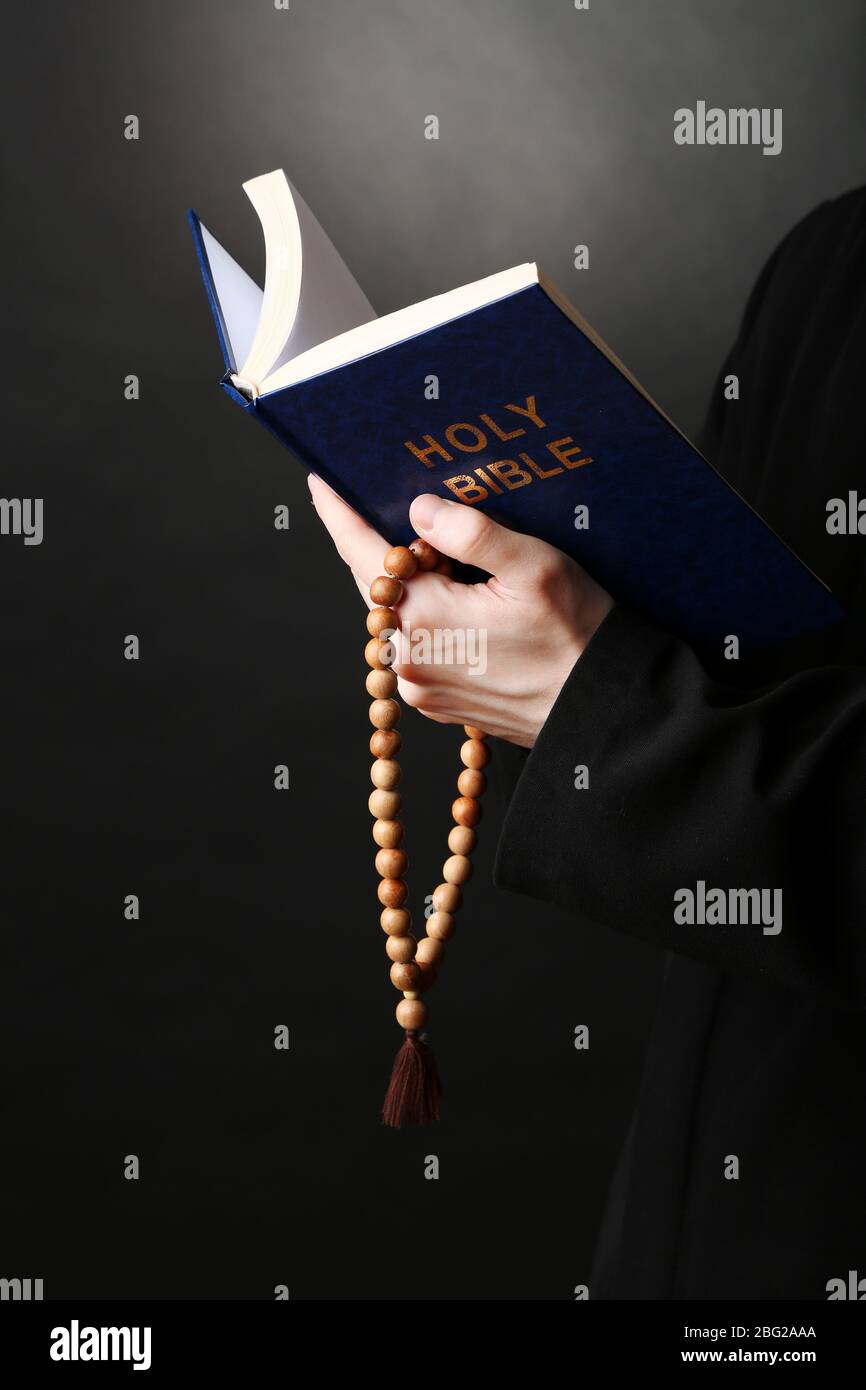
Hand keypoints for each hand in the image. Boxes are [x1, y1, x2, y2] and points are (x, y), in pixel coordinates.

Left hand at [307, 476, 613, 746]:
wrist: (601, 711)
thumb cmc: (576, 637)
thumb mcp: (533, 566)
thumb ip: (470, 533)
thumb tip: (420, 511)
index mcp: (423, 620)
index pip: (362, 554)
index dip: (339, 513)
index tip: (319, 482)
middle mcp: (409, 660)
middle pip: (378, 586)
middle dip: (391, 547)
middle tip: (426, 519)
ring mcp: (421, 687)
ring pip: (399, 615)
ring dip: (418, 585)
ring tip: (468, 570)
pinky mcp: (439, 701)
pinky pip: (417, 644)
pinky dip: (431, 617)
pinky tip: (472, 606)